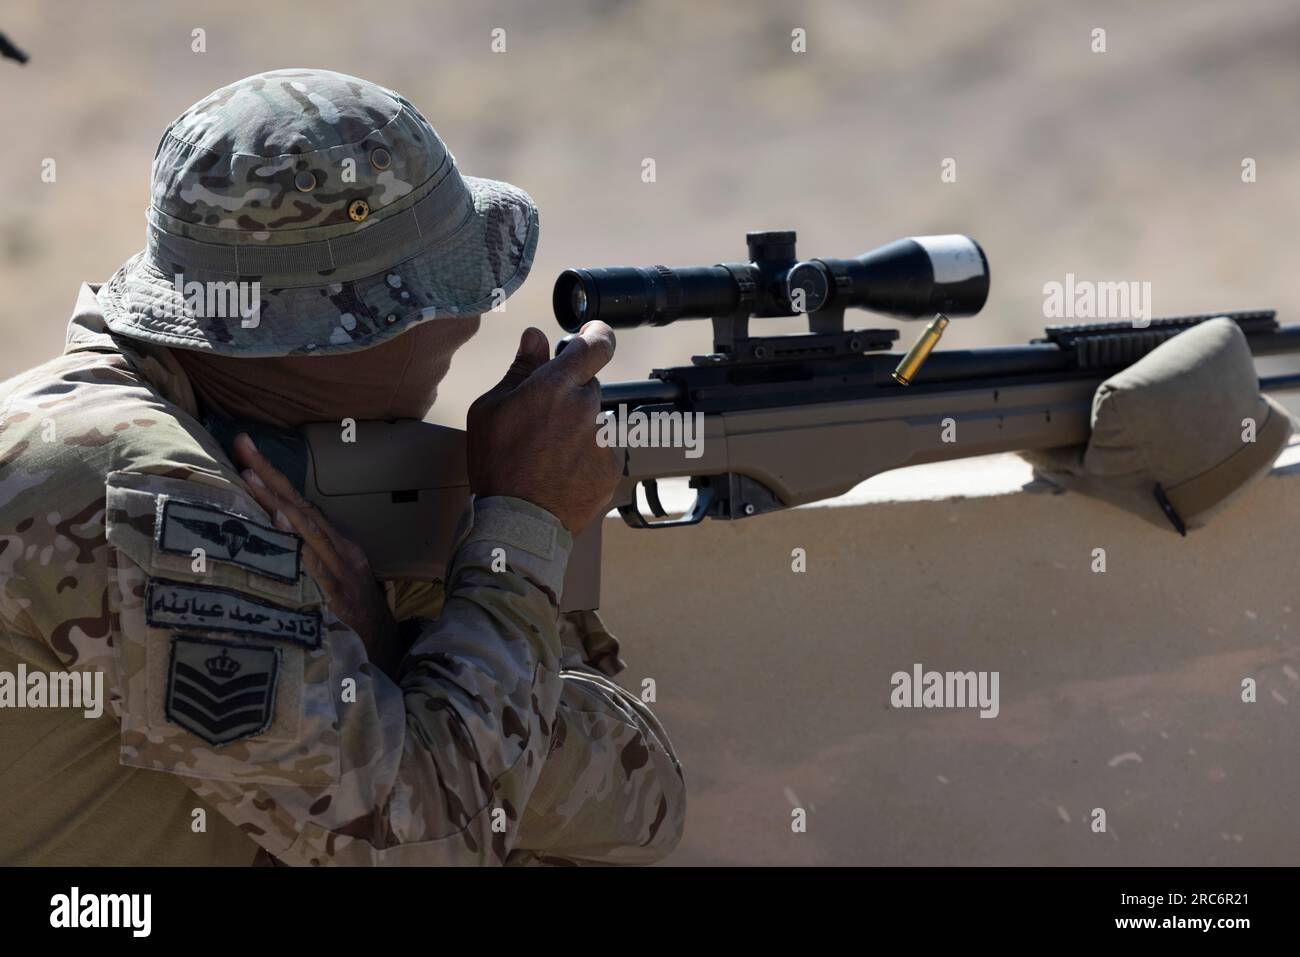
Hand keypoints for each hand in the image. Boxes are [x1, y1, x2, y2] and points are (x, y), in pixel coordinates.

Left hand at [232, 432, 401, 671]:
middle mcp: (340, 552)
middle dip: (269, 474)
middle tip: (241, 444)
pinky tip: (278, 524)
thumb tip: (276, 532)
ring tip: (249, 475)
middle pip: (300, 507)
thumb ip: (313, 557)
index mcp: (339, 545)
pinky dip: (295, 543)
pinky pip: (310, 566)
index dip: (273, 475)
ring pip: (304, 530)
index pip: (300, 503)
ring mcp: (338, 574)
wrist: (385, 655)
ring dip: (275, 500)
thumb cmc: (356, 617)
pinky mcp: (336, 597)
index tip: (244, 448)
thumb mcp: (338, 579)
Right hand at [467, 322, 621, 534]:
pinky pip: (603, 452)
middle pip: (589, 387)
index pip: (596, 345)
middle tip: (544, 422)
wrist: (517, 521)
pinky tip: (561, 473)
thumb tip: (535, 336)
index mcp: (557, 385)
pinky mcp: (612, 467)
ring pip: (595, 421)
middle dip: (571, 396)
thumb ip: (520, 369)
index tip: (593, 335)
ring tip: (549, 456)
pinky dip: (587, 457)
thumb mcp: (491, 408)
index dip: (598, 335)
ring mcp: (604, 439)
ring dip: (578, 429)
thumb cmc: (497, 463)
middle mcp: (587, 407)